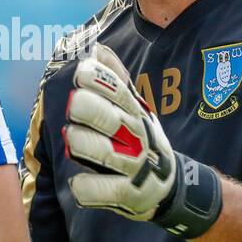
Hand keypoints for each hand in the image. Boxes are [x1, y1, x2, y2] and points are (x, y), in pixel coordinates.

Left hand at [63, 43, 222, 237]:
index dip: (91, 76)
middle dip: (82, 107)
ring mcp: (133, 165)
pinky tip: (79, 182)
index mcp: (134, 110)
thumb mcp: (134, 106)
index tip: (79, 75)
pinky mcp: (128, 193)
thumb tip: (96, 48)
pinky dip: (85, 187)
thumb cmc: (140, 139)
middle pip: (104, 115)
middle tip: (73, 109)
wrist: (167, 185)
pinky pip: (100, 190)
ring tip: (74, 141)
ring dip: (79, 143)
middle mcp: (135, 135)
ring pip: (100, 151)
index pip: (113, 86)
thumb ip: (115, 78)